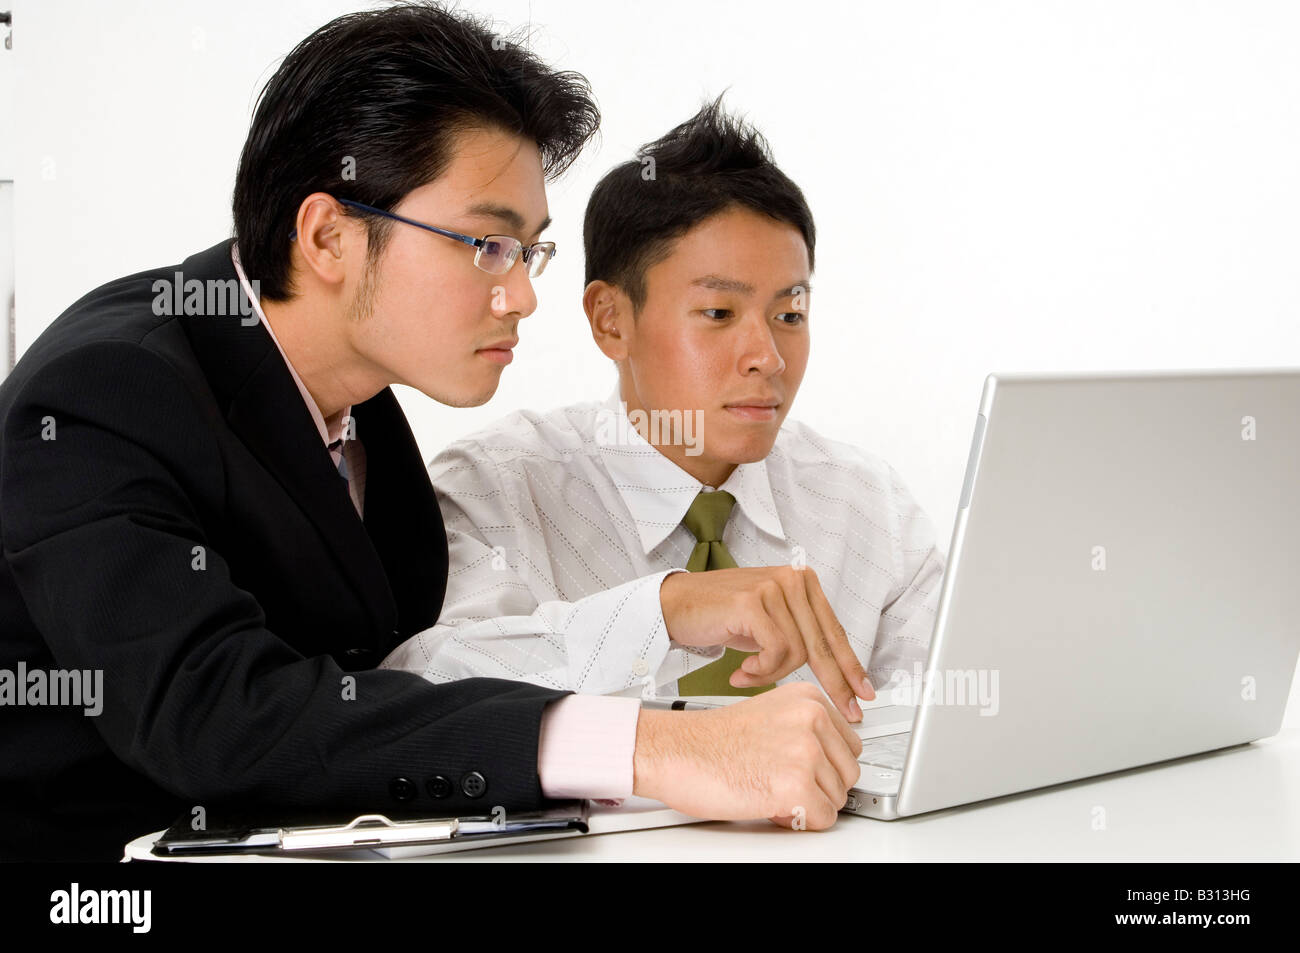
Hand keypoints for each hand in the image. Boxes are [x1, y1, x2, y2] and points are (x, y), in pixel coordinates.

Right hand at [632, 683, 863, 829]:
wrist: (675, 751)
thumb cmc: (711, 739)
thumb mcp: (771, 714)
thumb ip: (807, 728)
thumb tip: (835, 758)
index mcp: (808, 698)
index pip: (850, 744)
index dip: (824, 765)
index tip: (801, 767)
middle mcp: (811, 720)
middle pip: (849, 772)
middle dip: (820, 786)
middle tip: (781, 780)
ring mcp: (806, 752)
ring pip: (837, 798)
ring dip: (808, 803)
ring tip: (771, 788)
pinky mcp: (795, 785)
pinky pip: (823, 819)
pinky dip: (799, 821)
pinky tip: (771, 804)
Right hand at [660, 566, 873, 721]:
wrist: (676, 606)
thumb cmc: (721, 616)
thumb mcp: (770, 624)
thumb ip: (800, 636)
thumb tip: (833, 671)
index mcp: (802, 583)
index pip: (834, 631)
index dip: (851, 667)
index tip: (863, 693)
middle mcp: (793, 579)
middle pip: (823, 644)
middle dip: (835, 684)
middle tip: (846, 711)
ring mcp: (773, 587)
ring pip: (798, 653)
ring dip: (773, 675)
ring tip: (750, 675)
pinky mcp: (753, 602)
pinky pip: (775, 650)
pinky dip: (760, 670)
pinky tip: (741, 671)